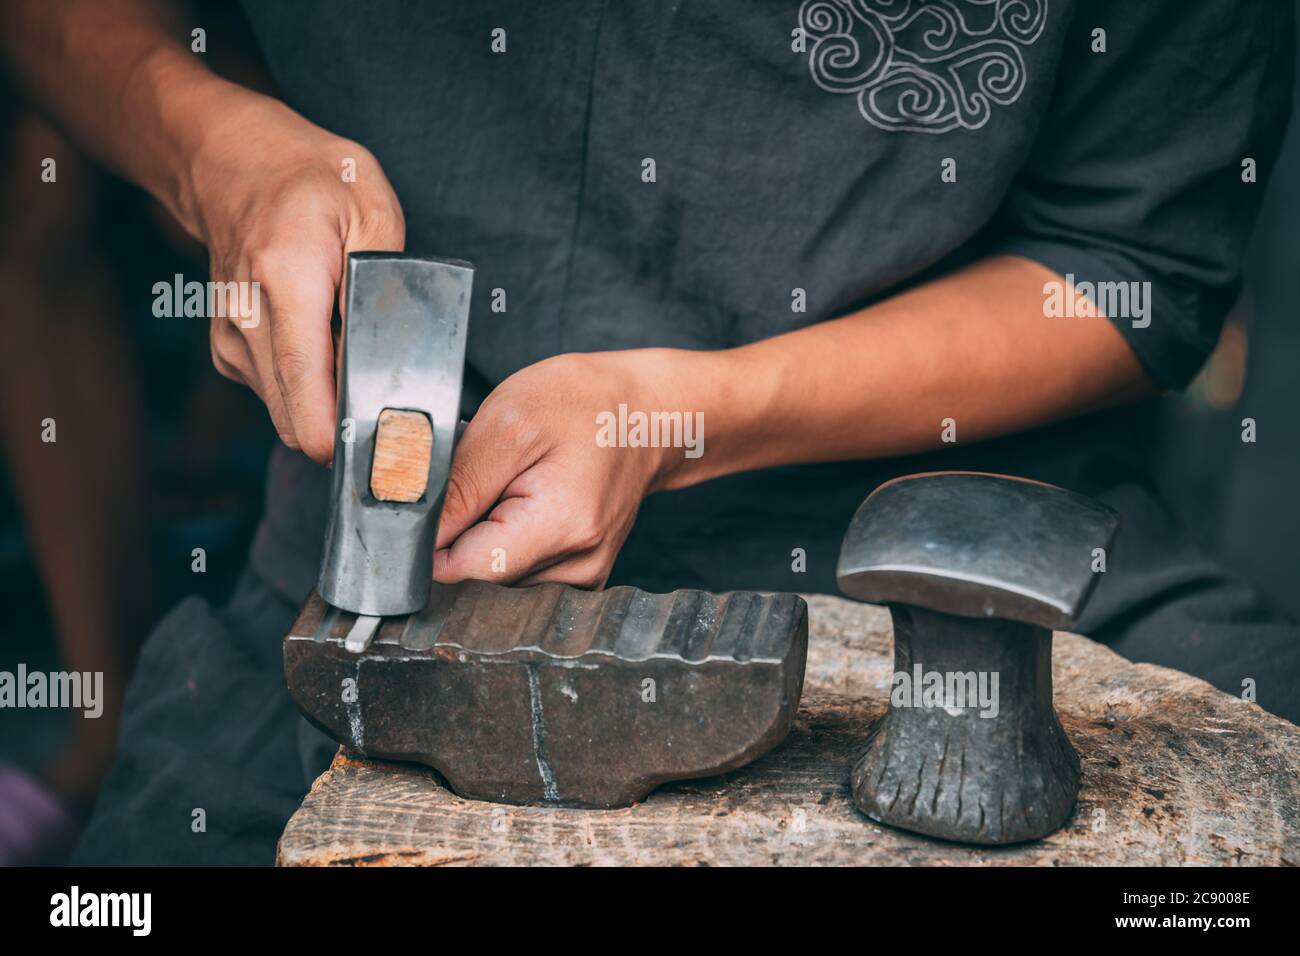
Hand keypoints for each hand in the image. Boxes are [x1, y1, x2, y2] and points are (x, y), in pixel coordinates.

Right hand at [188, 95, 404, 461]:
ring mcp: (230, 339)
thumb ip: (383, 287)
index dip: (339, 431)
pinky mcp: (228, 352)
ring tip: (360, 371)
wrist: (234, 163)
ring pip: (288, 414)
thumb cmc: (312, 183)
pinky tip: (328, 355)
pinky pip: (279, 396)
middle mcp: (246, 318)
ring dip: (327, 409)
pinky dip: (309, 392)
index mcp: (285, 280)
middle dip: (345, 430)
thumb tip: (389, 358)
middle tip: (391, 425)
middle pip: (296, 417)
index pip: (306, 382)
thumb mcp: (372, 213)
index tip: (374, 452)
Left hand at [434, 350, 689, 587]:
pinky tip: (527, 505)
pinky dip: (510, 541)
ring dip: (487, 537)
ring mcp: (585, 575)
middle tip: (485, 482)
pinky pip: (521, 572)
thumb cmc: (584, 404)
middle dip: (463, 534)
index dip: (434, 538)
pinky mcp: (582, 574)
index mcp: (561, 528)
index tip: (441, 500)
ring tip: (512, 488)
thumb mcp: (509, 423)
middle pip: (479, 578)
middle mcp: (579, 565)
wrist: (648, 413)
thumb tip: (416, 538)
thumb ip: (458, 487)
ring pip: (497, 578)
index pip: (462, 570)